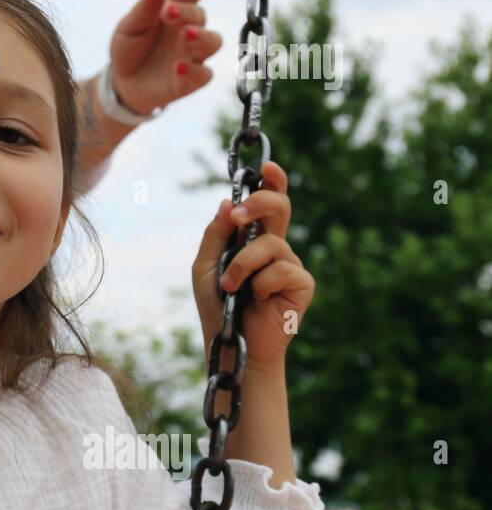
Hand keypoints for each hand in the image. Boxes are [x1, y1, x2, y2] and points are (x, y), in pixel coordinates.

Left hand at [107, 0, 223, 115]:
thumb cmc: (129, 48)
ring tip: (186, 35)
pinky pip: (203, 75)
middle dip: (188, 12)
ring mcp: (192, 55)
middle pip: (200, 15)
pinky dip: (194, 71)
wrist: (121, 82)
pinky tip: (178, 68)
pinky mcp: (189, 80)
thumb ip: (144, 7)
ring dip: (202, 37)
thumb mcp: (128, 27)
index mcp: (175, 9)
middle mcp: (188, 29)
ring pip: (212, 42)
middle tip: (169, 13)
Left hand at [192, 161, 314, 369]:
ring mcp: (291, 264)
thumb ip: (216, 234)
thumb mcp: (206, 265)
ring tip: (232, 287)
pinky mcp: (303, 284)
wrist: (231, 342)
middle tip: (239, 216)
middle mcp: (276, 247)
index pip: (268, 204)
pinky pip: (282, 269)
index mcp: (253, 238)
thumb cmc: (218, 305)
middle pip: (279, 207)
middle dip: (260, 203)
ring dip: (243, 264)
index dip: (273, 182)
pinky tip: (258, 300)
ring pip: (271, 243)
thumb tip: (228, 202)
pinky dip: (261, 283)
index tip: (267, 167)